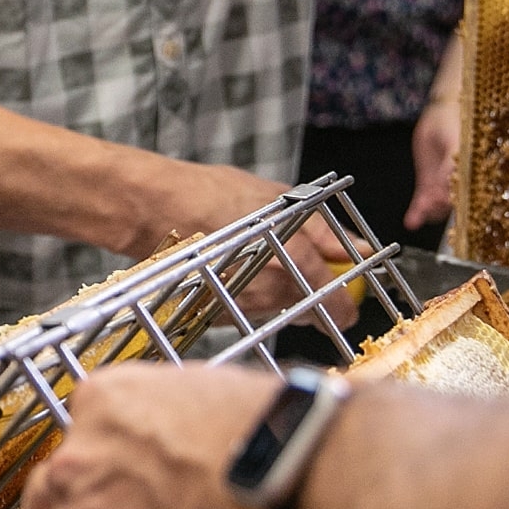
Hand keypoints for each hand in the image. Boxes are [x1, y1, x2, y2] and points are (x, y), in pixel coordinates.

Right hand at [133, 159, 362, 325]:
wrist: (153, 210)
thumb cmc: (209, 194)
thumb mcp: (276, 199)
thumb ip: (321, 228)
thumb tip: (355, 247)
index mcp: (293, 255)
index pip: (334, 297)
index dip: (345, 307)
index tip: (348, 306)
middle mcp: (271, 286)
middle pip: (309, 313)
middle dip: (314, 301)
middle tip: (306, 280)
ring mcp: (243, 304)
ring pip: (279, 313)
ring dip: (280, 297)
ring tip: (259, 263)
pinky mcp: (219, 314)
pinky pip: (248, 314)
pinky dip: (249, 300)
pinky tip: (235, 273)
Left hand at [408, 99, 459, 228]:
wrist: (441, 113)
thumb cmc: (453, 122)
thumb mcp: (452, 140)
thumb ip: (451, 161)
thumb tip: (451, 181)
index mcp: (472, 172)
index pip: (466, 193)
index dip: (456, 200)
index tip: (446, 201)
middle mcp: (459, 182)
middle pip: (451, 204)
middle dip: (439, 208)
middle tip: (428, 206)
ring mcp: (443, 184)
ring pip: (437, 206)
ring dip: (428, 212)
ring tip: (416, 216)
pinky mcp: (429, 184)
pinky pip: (423, 201)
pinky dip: (417, 212)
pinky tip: (411, 221)